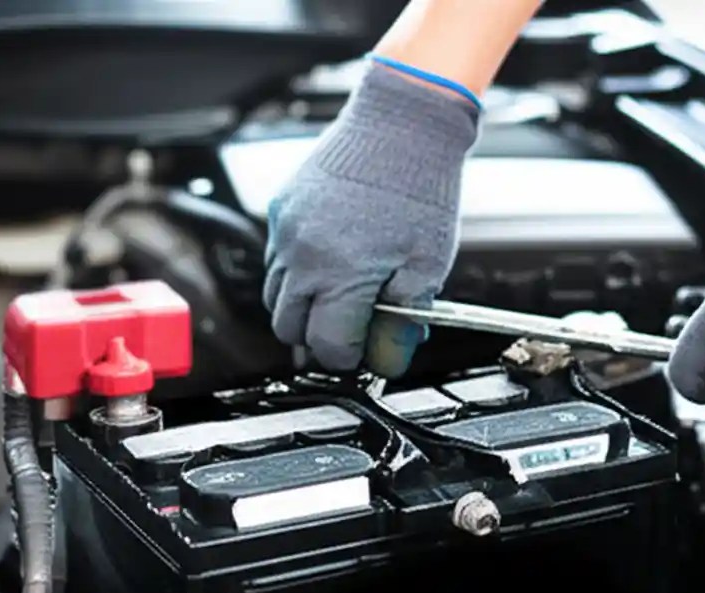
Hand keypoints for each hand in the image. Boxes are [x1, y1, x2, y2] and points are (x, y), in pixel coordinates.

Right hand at [263, 64, 478, 376]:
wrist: (403, 122)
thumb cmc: (421, 187)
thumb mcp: (428, 263)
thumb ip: (405, 318)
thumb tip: (390, 358)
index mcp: (340, 275)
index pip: (328, 346)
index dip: (350, 357)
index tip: (368, 350)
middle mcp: (302, 256)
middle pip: (289, 328)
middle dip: (319, 337)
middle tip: (355, 327)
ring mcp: (286, 231)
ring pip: (275, 295)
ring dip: (304, 306)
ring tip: (344, 292)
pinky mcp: (281, 208)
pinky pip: (276, 258)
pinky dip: (296, 271)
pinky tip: (333, 258)